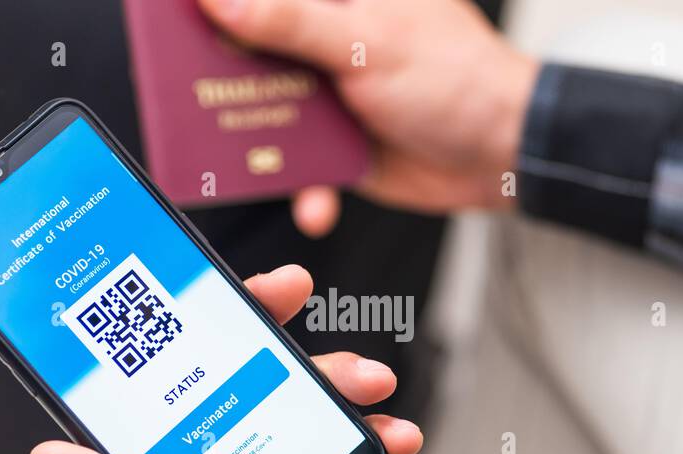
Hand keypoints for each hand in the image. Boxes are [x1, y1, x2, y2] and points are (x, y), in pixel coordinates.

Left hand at [29, 264, 422, 453]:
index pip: (162, 398)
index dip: (179, 338)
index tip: (197, 294)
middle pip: (234, 381)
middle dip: (265, 328)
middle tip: (289, 293)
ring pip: (298, 406)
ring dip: (336, 379)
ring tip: (364, 383)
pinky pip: (348, 453)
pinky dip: (379, 437)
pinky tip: (392, 436)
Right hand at [198, 0, 539, 235]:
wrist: (504, 155)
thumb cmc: (455, 79)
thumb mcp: (364, 44)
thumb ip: (288, 21)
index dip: (220, 4)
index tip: (178, 11)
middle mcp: (329, 38)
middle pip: (250, 47)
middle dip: (222, 73)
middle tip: (187, 92)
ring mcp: (331, 94)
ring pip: (266, 111)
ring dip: (255, 140)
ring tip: (240, 162)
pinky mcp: (338, 146)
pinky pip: (300, 167)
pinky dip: (304, 190)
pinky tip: (316, 204)